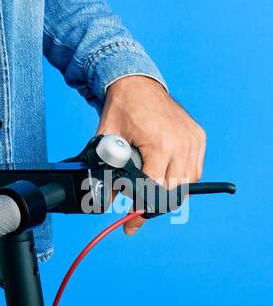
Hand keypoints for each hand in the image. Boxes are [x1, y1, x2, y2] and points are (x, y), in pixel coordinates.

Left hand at [97, 76, 205, 235]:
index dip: (142, 209)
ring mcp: (192, 139)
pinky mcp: (198, 136)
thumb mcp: (107, 141)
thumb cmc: (121, 108)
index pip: (155, 189)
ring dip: (170, 191)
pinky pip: (195, 168)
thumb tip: (106, 200)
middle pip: (173, 191)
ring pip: (188, 182)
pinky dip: (182, 177)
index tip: (131, 224)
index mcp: (159, 145)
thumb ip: (106, 171)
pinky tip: (166, 176)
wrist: (136, 82)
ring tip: (151, 192)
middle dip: (154, 203)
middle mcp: (181, 143)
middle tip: (138, 211)